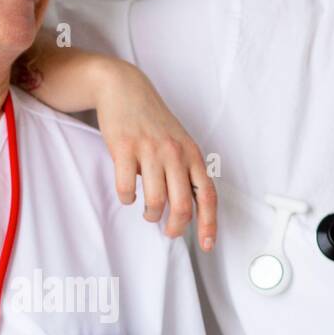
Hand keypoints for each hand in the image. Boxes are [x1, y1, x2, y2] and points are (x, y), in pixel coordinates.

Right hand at [93, 61, 217, 251]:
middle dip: (175, 227)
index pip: (207, 196)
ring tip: (147, 211)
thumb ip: (186, 171)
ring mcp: (150, 150)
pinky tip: (128, 193)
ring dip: (150, 214)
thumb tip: (190, 209)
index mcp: (192, 154)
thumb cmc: (152, 121)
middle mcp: (175, 153)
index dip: (209, 224)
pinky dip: (127, 198)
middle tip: (168, 231)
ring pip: (155, 201)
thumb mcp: (179, 143)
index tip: (206, 245)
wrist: (125, 89)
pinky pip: (126, 189)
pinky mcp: (124, 149)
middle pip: (181, 206)